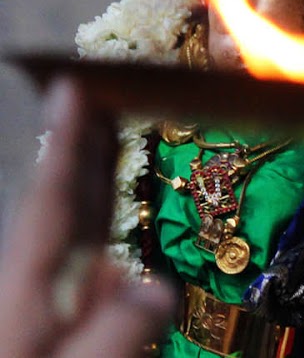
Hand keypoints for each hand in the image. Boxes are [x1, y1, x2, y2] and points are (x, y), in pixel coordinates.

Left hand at [0, 82, 173, 357]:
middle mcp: (29, 293)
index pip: (51, 201)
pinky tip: (118, 271)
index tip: (70, 87)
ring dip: (92, 194)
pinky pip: (85, 284)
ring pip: (74, 247)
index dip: (65, 142)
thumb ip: (115, 334)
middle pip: (62, 209)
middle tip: (99, 93)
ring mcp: (33, 313)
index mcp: (27, 294)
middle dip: (82, 149)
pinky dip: (100, 256)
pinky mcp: (42, 332)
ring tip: (107, 144)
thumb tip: (160, 287)